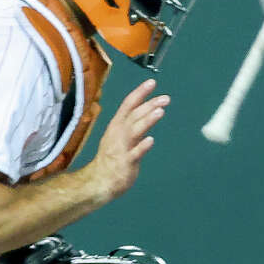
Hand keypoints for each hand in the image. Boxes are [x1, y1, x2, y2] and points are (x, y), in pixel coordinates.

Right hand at [90, 78, 169, 201]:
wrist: (98, 181)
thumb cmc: (111, 157)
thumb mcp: (119, 136)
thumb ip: (133, 123)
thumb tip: (150, 110)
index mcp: (117, 125)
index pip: (129, 104)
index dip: (140, 93)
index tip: (152, 82)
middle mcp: (118, 134)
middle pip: (134, 115)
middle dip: (149, 105)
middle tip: (165, 98)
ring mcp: (121, 148)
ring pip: (134, 131)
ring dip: (147, 121)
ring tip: (160, 112)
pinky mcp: (125, 163)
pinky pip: (134, 154)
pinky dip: (142, 147)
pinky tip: (150, 140)